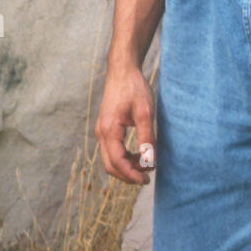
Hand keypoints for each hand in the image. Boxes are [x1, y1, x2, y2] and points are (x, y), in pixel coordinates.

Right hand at [95, 64, 155, 184]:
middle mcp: (101, 133)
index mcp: (109, 131)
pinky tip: (138, 154)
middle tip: (147, 177)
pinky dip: (123, 158)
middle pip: (110, 166)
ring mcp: (101, 130)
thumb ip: (146, 137)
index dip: (132, 175)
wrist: (122, 70)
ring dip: (126, 167)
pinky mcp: (105, 128)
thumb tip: (149, 161)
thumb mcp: (145, 112)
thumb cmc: (134, 88)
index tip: (147, 180)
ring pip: (110, 159)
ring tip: (145, 165)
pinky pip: (111, 150)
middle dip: (128, 175)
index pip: (118, 162)